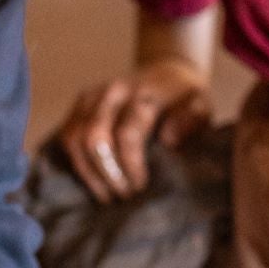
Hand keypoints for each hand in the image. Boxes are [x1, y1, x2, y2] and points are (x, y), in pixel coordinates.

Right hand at [57, 58, 209, 202]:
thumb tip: (169, 140)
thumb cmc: (185, 98)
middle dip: (107, 174)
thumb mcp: (201, 106)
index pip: (127, 133)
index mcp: (145, 93)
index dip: (130, 165)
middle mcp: (113, 91)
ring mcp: (92, 96)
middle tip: (123, 196)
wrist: (167, 71)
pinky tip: (95, 180)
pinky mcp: (79, 104)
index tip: (140, 187)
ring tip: (107, 195)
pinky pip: (67, 137)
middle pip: (94, 138)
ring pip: (74, 139)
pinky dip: (78, 163)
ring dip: (89, 173)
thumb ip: (189, 121)